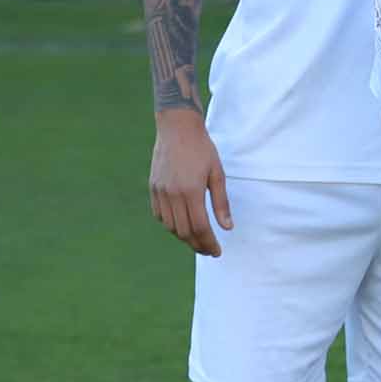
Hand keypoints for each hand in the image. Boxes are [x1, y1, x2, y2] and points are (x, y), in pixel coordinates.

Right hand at [149, 110, 234, 255]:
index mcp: (191, 191)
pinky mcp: (153, 188)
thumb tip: (227, 227)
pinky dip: (171, 225)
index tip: (217, 252)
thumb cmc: (202, 150)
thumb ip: (221, 202)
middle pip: (184, 231)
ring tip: (198, 241)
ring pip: (170, 226)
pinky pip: (160, 215)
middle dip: (197, 245)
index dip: (209, 243)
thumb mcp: (218, 174)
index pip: (200, 227)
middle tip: (209, 251)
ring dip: (184, 237)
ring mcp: (160, 192)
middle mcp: (172, 194)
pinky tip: (182, 227)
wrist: (177, 129)